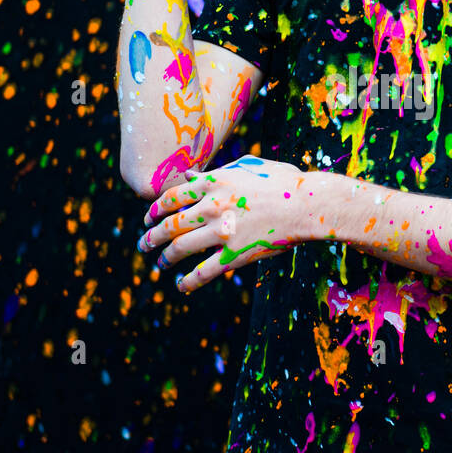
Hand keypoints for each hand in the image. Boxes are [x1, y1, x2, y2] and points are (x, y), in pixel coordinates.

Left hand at [136, 154, 307, 292]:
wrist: (308, 205)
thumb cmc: (283, 182)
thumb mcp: (248, 167)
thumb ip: (217, 171)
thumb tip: (191, 175)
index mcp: (213, 182)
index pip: (171, 197)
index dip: (154, 210)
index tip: (148, 219)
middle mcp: (211, 206)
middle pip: (169, 224)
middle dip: (151, 237)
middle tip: (143, 245)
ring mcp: (221, 231)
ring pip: (180, 248)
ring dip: (165, 258)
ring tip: (160, 264)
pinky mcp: (234, 254)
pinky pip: (204, 271)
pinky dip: (189, 281)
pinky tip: (181, 286)